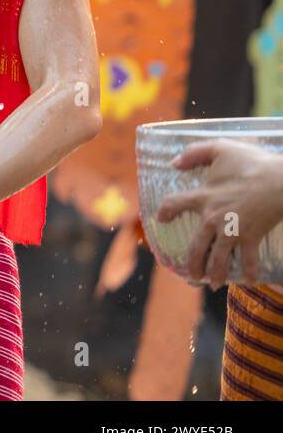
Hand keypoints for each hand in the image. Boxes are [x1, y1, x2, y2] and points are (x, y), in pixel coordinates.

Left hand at [159, 139, 282, 287]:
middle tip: (192, 274)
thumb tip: (174, 162)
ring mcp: (232, 230)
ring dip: (215, 273)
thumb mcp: (220, 148)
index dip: (164, 211)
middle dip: (193, 263)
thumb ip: (195, 153)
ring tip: (213, 283)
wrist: (281, 180)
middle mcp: (213, 218)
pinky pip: (249, 259)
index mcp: (202, 197)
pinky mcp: (252, 237)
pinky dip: (250, 273)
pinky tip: (250, 282)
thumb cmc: (252, 162)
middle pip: (196, 246)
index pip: (173, 204)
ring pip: (218, 258)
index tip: (161, 219)